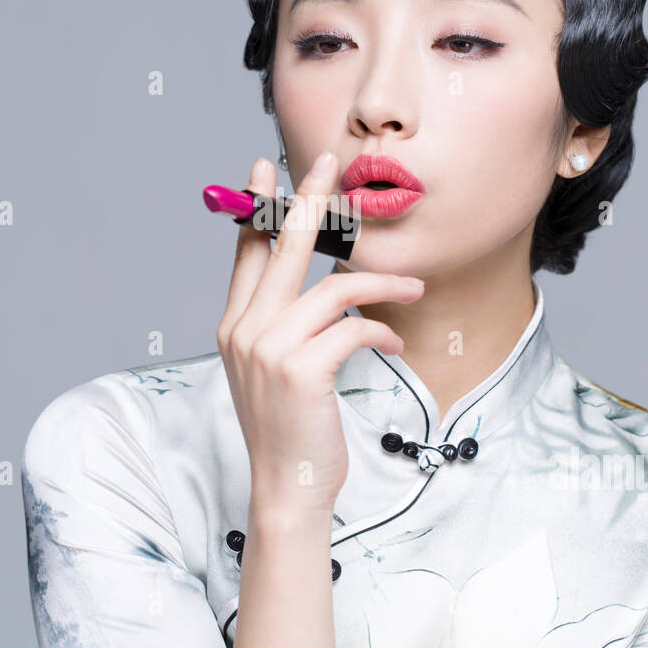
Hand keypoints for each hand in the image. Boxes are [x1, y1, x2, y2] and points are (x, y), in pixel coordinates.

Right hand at [216, 151, 424, 515]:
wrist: (288, 484)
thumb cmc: (290, 426)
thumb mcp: (274, 369)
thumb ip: (284, 324)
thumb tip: (320, 287)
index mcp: (234, 325)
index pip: (245, 252)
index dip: (256, 207)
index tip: (264, 169)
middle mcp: (245, 330)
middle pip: (282, 248)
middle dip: (308, 201)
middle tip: (329, 164)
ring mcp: (269, 348)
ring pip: (333, 288)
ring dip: (381, 284)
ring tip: (413, 285)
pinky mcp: (302, 368)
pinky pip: (354, 327)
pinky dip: (382, 330)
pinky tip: (395, 342)